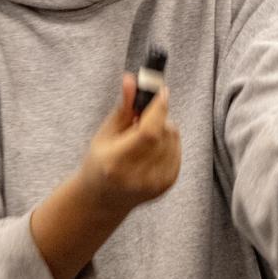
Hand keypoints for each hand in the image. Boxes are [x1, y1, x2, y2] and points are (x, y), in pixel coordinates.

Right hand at [76, 74, 181, 217]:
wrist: (104, 199)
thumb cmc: (101, 161)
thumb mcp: (105, 134)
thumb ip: (122, 108)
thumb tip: (131, 79)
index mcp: (116, 163)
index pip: (148, 132)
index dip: (158, 109)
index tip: (162, 90)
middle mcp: (137, 177)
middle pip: (163, 133)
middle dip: (158, 116)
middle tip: (142, 115)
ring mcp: (154, 184)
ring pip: (173, 139)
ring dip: (163, 128)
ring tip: (142, 135)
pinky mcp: (166, 184)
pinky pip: (177, 149)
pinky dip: (168, 141)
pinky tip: (152, 146)